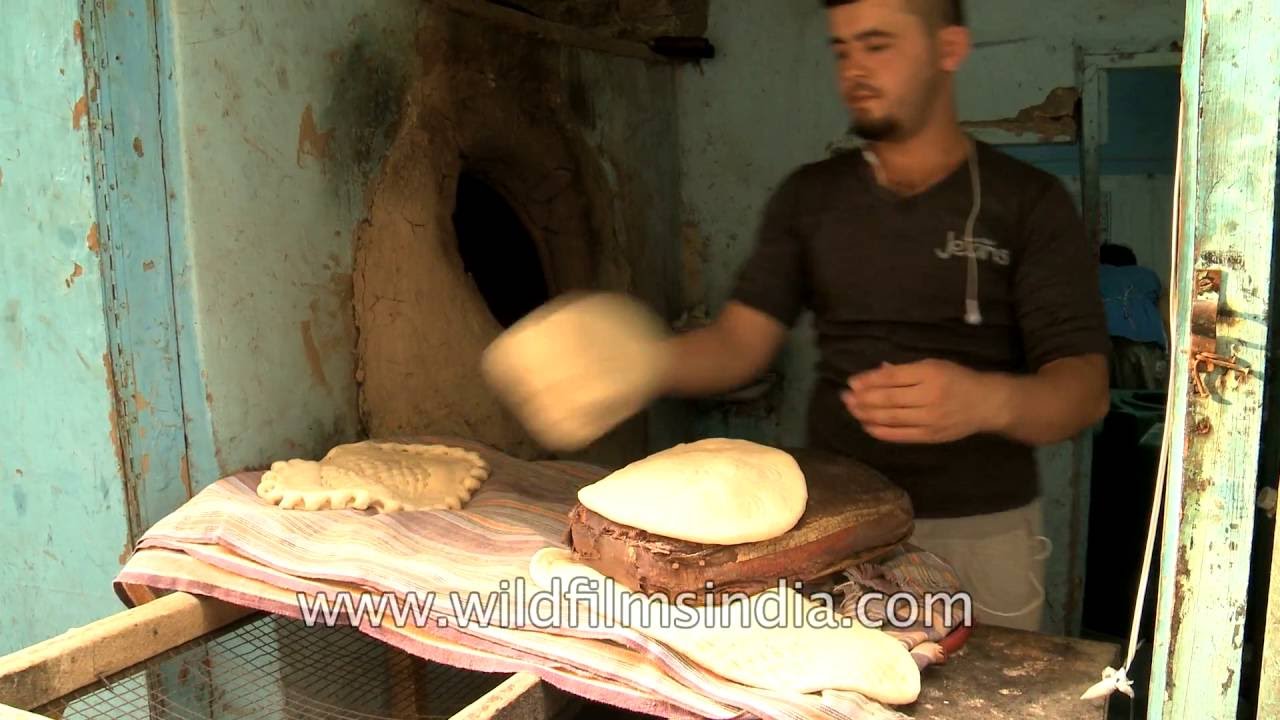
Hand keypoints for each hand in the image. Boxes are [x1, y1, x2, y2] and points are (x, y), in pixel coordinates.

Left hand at [842, 359, 1007, 443]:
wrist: (986, 404)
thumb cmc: (957, 379)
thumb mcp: (934, 365)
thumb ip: (904, 370)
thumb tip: (875, 372)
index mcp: (930, 374)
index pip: (893, 377)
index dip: (869, 380)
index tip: (852, 381)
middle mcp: (930, 396)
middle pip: (889, 399)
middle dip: (863, 399)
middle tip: (845, 397)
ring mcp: (930, 419)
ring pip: (891, 418)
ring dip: (867, 415)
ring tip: (852, 410)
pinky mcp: (930, 437)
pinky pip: (900, 436)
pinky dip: (880, 431)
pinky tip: (867, 425)